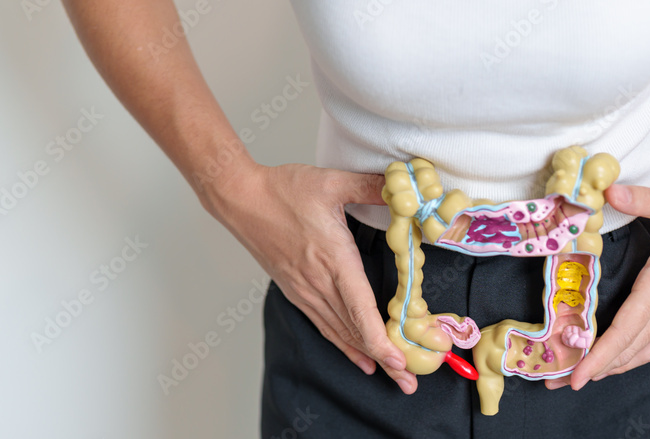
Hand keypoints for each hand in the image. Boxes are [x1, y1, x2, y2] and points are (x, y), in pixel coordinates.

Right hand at [202, 162, 416, 393]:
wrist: (241, 199)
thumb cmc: (281, 190)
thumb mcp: (332, 182)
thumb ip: (370, 186)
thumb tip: (402, 186)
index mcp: (333, 258)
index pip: (360, 309)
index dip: (380, 340)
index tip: (399, 361)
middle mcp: (319, 282)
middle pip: (355, 330)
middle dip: (384, 359)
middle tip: (409, 384)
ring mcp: (305, 290)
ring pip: (340, 332)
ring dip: (366, 356)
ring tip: (390, 376)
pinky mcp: (296, 290)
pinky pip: (324, 325)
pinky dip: (343, 344)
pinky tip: (359, 357)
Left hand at [546, 182, 649, 389]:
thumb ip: (639, 199)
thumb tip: (607, 193)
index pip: (626, 330)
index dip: (599, 356)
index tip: (578, 375)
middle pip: (627, 349)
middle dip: (592, 369)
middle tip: (557, 382)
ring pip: (641, 351)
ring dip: (610, 367)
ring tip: (578, 376)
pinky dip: (630, 355)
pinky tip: (614, 360)